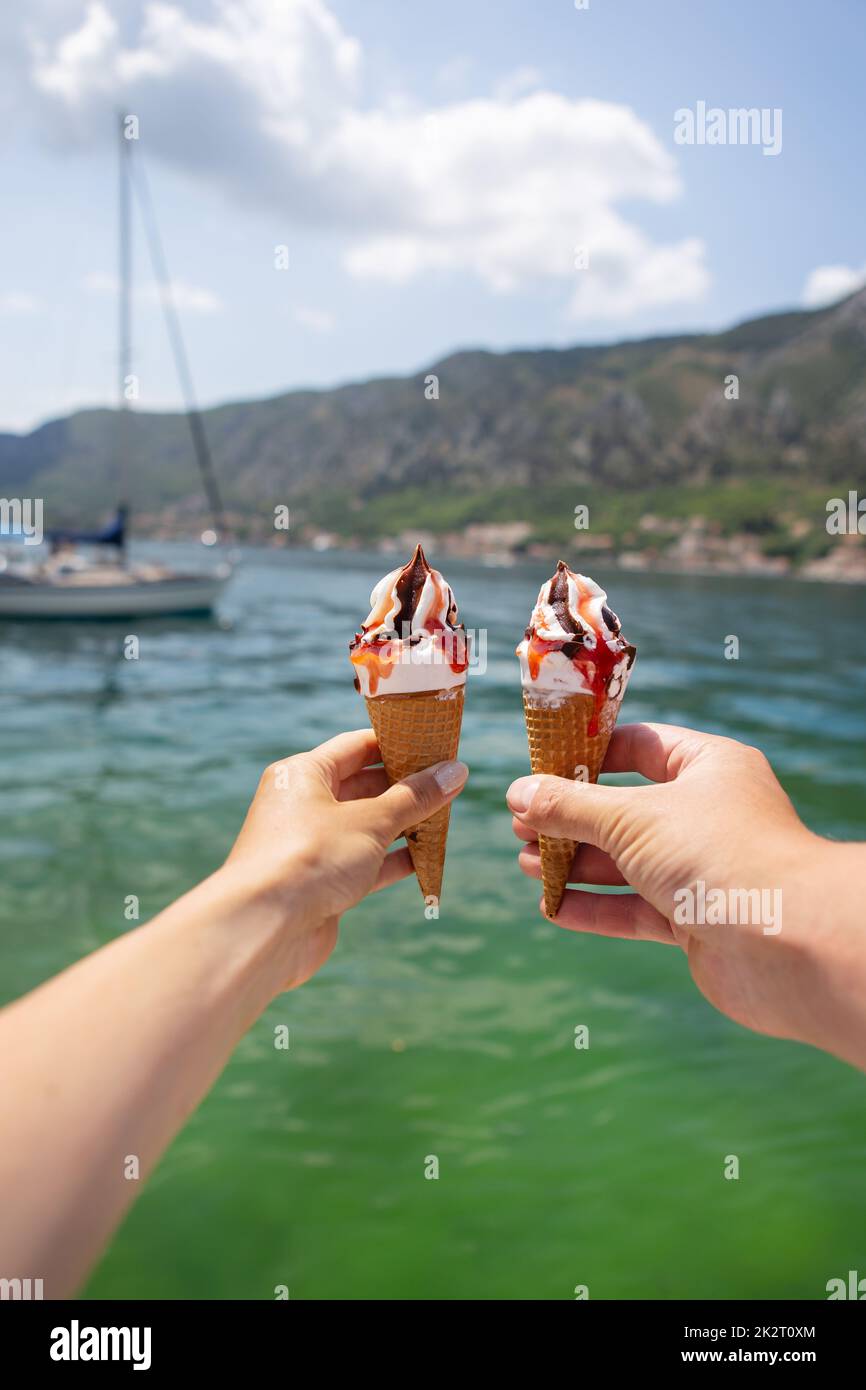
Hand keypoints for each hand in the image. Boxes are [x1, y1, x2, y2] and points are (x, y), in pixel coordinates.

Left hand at [224, 730, 467, 989]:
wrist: (265, 928)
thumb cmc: (312, 858)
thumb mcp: (371, 821)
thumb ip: (415, 797)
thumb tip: (456, 771)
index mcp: (303, 774)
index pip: (357, 746)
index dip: (397, 743)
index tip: (435, 743)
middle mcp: (302, 805)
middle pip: (363, 786)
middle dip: (405, 786)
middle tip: (449, 782)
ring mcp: (310, 845)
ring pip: (365, 826)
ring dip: (403, 824)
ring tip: (445, 817)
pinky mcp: (319, 882)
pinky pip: (363, 862)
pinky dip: (392, 859)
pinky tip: (424, 859)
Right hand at [507, 722, 861, 1060]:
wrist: (788, 943)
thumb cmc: (717, 855)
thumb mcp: (630, 818)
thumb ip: (570, 806)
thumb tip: (517, 794)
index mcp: (709, 767)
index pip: (640, 746)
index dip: (588, 754)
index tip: (540, 764)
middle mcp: (709, 814)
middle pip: (626, 808)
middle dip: (571, 818)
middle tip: (520, 823)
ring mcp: (703, 869)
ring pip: (627, 861)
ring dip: (576, 863)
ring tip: (525, 863)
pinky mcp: (697, 920)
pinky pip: (635, 908)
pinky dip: (595, 907)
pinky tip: (552, 907)